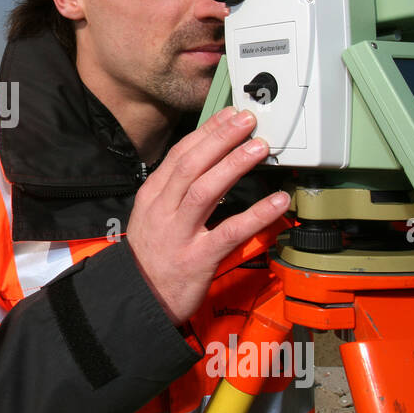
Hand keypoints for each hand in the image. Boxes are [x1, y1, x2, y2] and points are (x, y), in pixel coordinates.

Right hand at [125, 106, 288, 325]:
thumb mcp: (153, 215)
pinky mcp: (197, 258)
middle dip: (220, 139)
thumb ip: (176, 190)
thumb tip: (209, 162)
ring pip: (205, 191)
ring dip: (233, 166)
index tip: (230, 115)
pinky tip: (277, 201)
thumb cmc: (151, 255)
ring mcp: (179, 234)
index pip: (180, 155)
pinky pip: (230, 232)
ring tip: (259, 148)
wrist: (137, 297)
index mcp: (152, 196)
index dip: (207, 132)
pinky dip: (255, 215)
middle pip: (191, 165)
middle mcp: (163, 210)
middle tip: (248, 121)